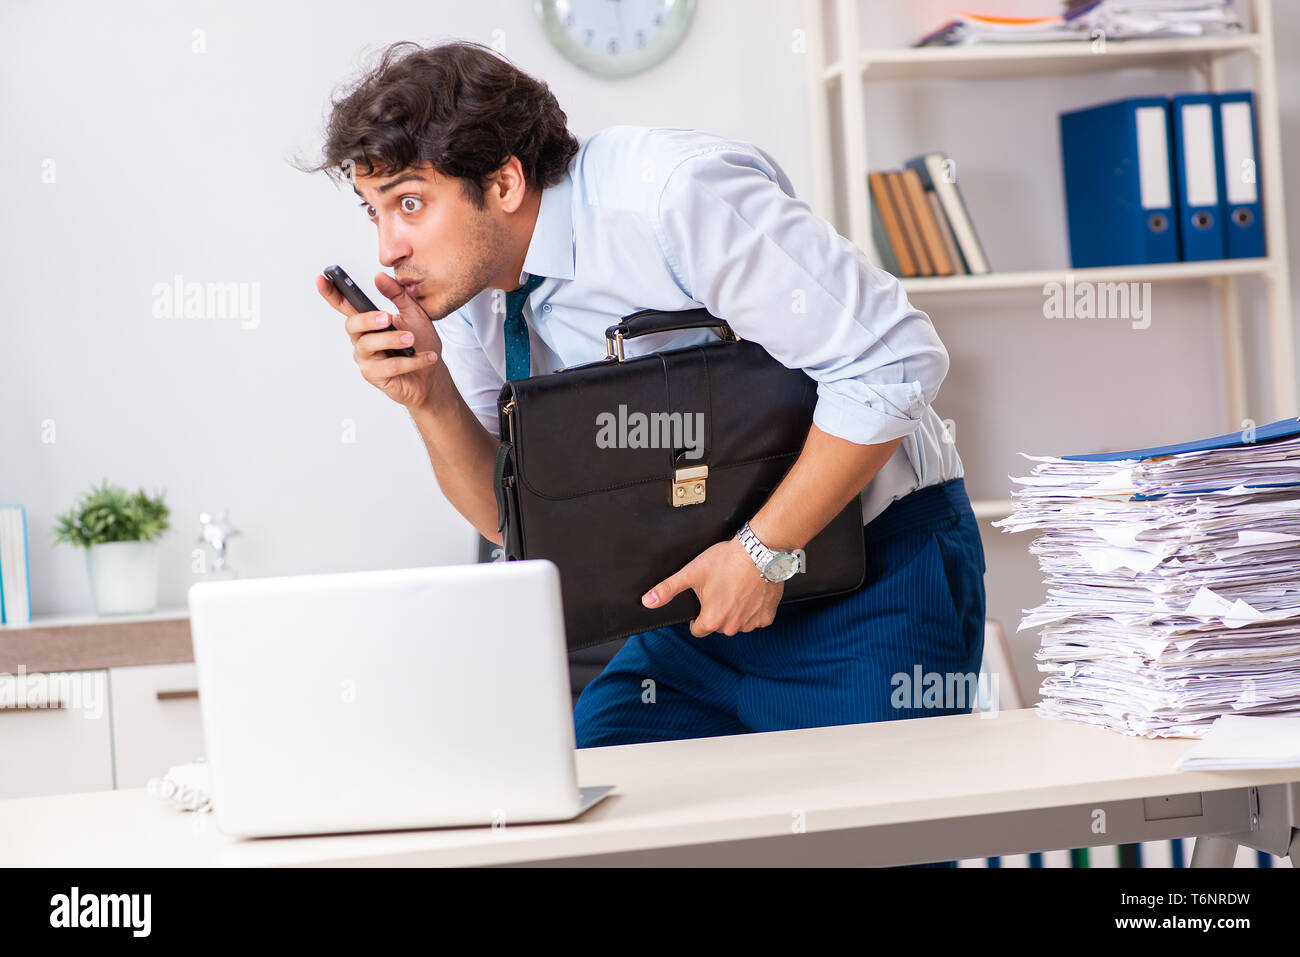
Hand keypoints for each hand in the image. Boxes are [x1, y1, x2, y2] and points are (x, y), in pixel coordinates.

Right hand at [316, 271, 443, 410]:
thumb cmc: (421, 343)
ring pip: (369, 345)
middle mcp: (361, 339)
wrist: (433, 374)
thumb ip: (398, 295)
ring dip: (393, 340)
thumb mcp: (414, 314)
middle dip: (368, 320)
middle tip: (387, 318)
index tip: (322, 278)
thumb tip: (379, 276)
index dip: (331, 293)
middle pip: (352, 325)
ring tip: (412, 339)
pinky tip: (428, 356)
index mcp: (368, 322)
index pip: (344, 305)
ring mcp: (366, 358)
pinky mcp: (374, 376)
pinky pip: (389, 366)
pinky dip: (412, 361)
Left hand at [642, 539, 782, 637]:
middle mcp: (732, 627)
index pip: (698, 630)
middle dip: (716, 612)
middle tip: (720, 589)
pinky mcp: (767, 616)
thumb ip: (668, 589)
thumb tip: (647, 601)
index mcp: (712, 620)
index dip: (696, 617)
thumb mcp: (691, 573)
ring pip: (737, 623)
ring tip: (735, 589)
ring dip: (735, 612)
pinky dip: (753, 610)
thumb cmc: (725, 561)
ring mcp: (751, 623)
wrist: (758, 552)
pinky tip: (750, 593)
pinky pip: (756, 619)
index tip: (702, 602)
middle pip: (718, 626)